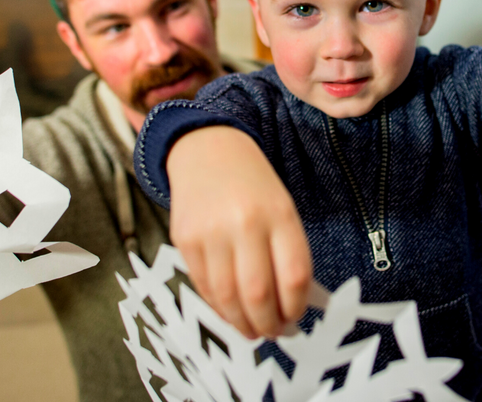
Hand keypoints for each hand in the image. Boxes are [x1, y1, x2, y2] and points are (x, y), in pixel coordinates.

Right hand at [166, 126, 311, 339]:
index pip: (295, 275)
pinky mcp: (185, 240)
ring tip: (252, 330)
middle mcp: (245, 223)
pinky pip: (203, 286)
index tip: (296, 318)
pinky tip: (229, 312)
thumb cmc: (253, 186)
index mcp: (279, 214)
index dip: (296, 307)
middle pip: (259, 293)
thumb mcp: (281, 208)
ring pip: (228, 297)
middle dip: (268, 324)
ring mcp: (211, 232)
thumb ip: (287, 252)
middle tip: (274, 332)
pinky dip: (219, 307)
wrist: (207, 149)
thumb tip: (289, 305)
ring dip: (242, 324)